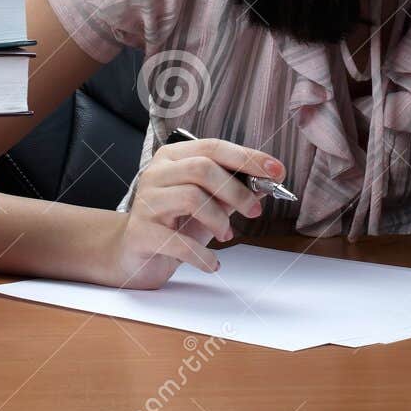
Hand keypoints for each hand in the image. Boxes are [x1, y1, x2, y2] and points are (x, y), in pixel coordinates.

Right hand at [111, 137, 286, 289]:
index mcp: (173, 158)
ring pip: (192, 198)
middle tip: (254, 211)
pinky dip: (203, 255)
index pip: (214, 147)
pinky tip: (213, 263)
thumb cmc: (173, 224)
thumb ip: (233, 191)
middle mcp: (157, 173)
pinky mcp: (141, 233)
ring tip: (227, 235)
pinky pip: (178, 242)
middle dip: (237, 191)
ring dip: (219, 220)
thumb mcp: (207, 203)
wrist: (133, 254)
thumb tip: (268, 182)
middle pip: (203, 168)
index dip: (249, 158)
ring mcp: (146, 202)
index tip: (277, 171)